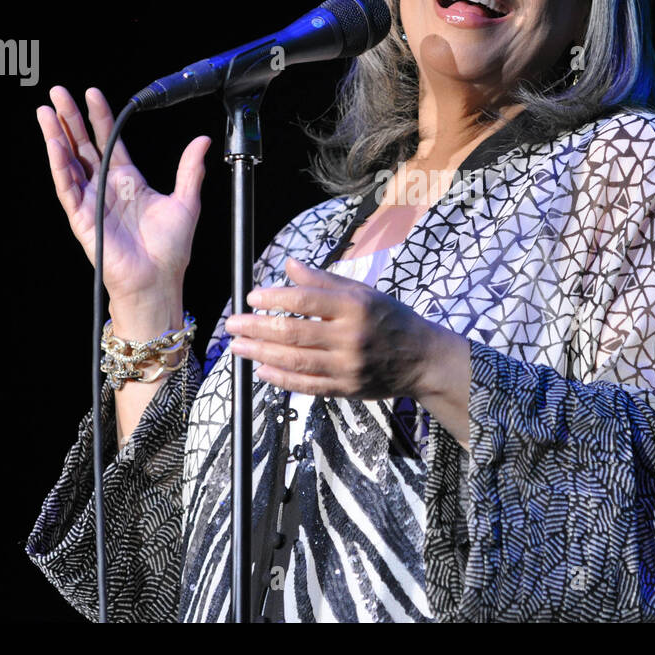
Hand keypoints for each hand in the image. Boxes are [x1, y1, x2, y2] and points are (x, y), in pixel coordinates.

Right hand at [35, 86, 211, 303]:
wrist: (158, 280)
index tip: (92, 93)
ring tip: (46, 111)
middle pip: (83, 145)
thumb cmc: (170, 249)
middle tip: (58, 92)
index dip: (100, 117)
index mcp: (128, 181)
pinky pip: (67, 186)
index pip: (109, 141)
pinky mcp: (82, 217)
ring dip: (56, 136)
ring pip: (69, 162)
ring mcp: (91, 201)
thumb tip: (203, 141)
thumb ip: (190, 169)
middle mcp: (106, 187)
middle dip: (70, 118)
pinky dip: (59, 164)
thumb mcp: (186, 201)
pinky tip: (53, 143)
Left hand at [223, 258, 470, 415]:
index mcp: (354, 307)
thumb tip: (288, 265)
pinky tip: (262, 370)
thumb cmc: (390, 319)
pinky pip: (307, 385)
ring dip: (261, 354)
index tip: (252, 297)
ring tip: (238, 347)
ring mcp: (348, 366)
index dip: (275, 298)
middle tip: (233, 325)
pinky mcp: (347, 388)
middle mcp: (350, 337)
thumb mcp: (362, 292)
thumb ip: (324, 281)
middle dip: (257, 328)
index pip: (305, 301)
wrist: (422, 358)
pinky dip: (281, 379)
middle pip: (294, 333)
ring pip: (296, 361)